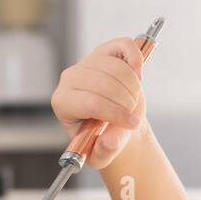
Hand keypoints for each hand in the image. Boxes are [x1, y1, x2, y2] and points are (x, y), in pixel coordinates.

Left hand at [50, 36, 147, 169]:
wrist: (112, 122)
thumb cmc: (102, 138)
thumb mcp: (101, 154)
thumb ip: (104, 151)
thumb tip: (109, 141)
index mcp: (62, 103)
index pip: (90, 102)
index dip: (115, 113)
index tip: (131, 124)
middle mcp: (69, 79)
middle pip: (104, 83)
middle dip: (125, 101)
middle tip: (132, 114)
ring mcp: (86, 62)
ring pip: (115, 67)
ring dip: (132, 86)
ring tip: (132, 100)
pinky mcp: (104, 50)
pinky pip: (123, 45)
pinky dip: (135, 57)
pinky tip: (138, 73)